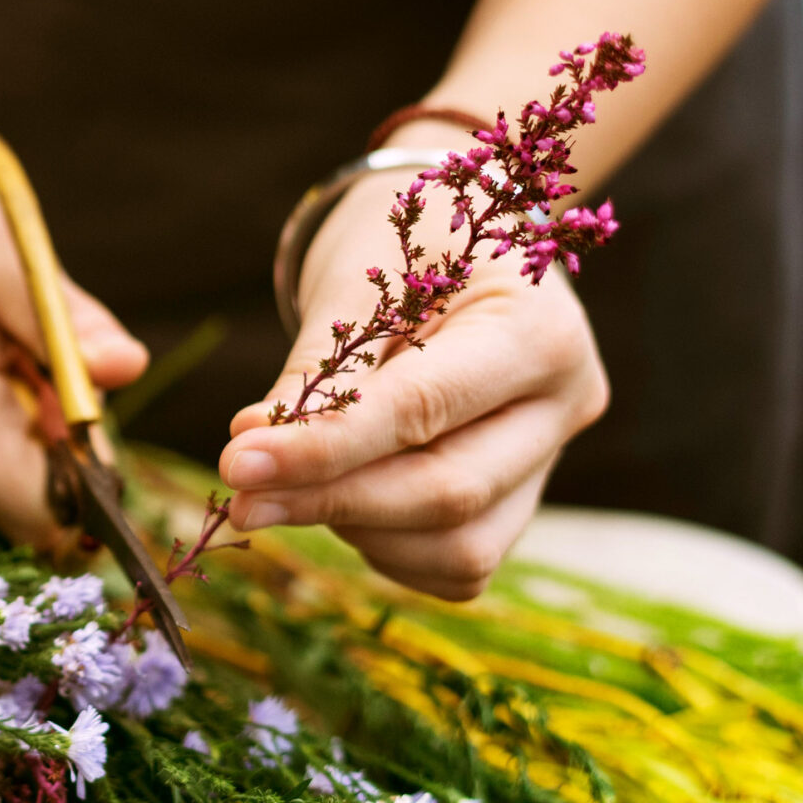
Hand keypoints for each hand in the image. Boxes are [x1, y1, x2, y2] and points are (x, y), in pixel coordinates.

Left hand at [218, 166, 608, 600]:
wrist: (455, 237)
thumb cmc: (402, 242)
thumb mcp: (355, 282)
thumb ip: (313, 374)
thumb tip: (252, 456)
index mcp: (540, 330)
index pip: (423, 410)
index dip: (325, 449)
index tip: (237, 464)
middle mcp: (566, 403)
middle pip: (450, 494)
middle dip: (331, 502)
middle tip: (240, 500)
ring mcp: (551, 461)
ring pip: (459, 548)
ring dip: (357, 530)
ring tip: (295, 482)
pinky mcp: (521, 502)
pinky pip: (454, 564)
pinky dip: (385, 548)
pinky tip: (338, 499)